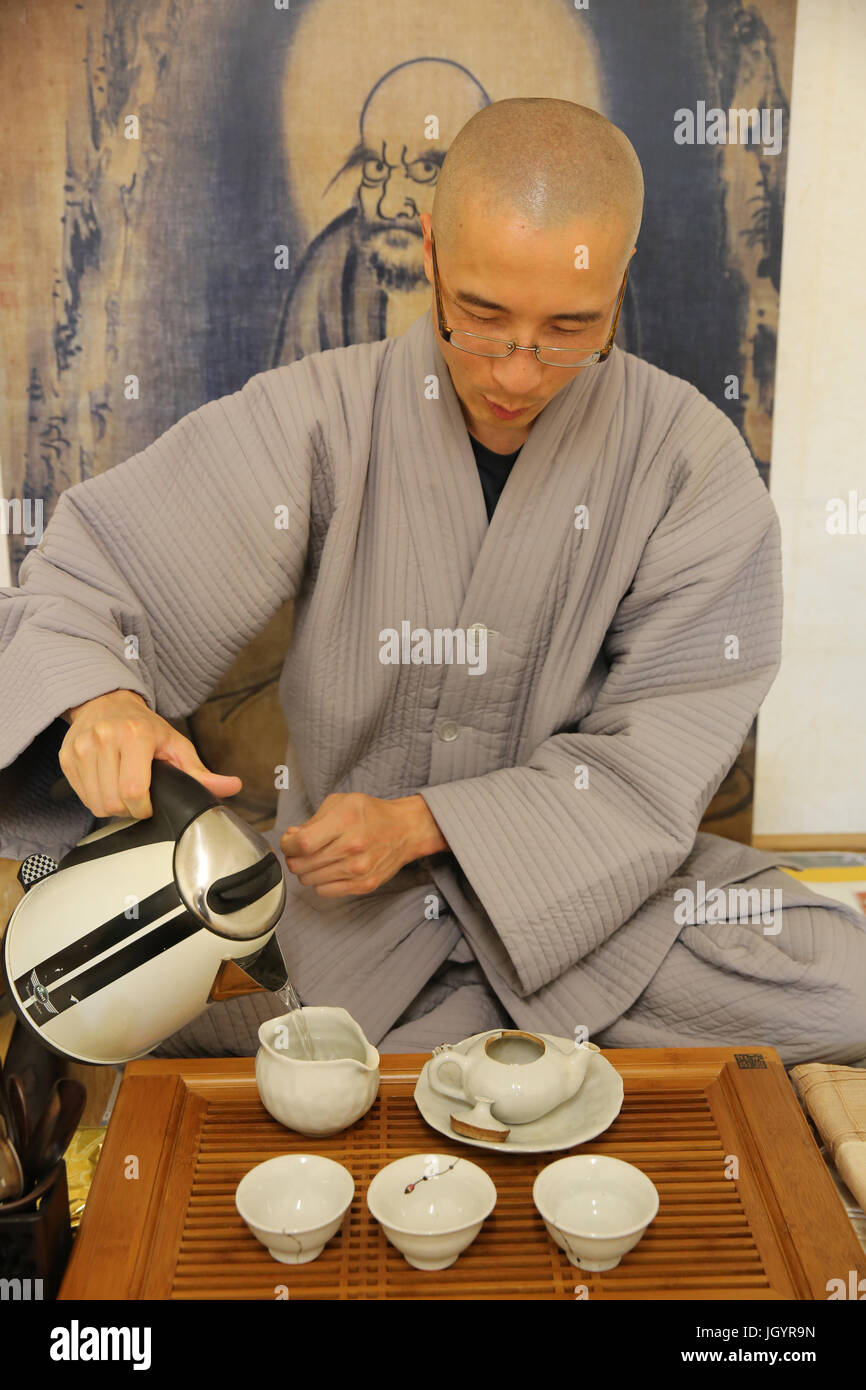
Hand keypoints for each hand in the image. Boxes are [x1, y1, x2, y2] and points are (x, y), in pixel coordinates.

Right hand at [59, 688, 242, 819]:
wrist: (107, 701)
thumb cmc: (145, 726)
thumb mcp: (177, 745)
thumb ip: (202, 773)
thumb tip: (233, 786)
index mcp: (135, 735)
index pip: (133, 791)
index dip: (142, 809)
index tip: (149, 806)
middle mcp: (105, 738)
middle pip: (113, 802)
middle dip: (128, 810)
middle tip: (137, 797)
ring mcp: (82, 746)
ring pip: (96, 803)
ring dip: (112, 806)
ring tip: (122, 789)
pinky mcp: (67, 756)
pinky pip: (81, 796)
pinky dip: (96, 798)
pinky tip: (107, 783)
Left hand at [280, 792, 446, 897]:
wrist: (406, 830)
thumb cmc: (372, 814)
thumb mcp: (341, 803)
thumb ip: (313, 821)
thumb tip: (291, 839)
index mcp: (345, 822)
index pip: (302, 843)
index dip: (288, 845)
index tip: (289, 841)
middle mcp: (352, 847)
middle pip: (302, 865)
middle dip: (294, 857)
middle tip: (302, 850)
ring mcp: (358, 870)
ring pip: (309, 880)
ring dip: (307, 870)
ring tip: (318, 858)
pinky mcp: (363, 885)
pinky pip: (324, 891)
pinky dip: (320, 882)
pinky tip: (330, 869)